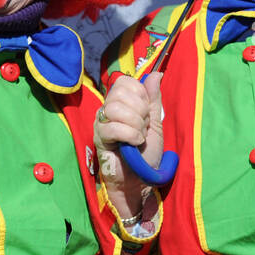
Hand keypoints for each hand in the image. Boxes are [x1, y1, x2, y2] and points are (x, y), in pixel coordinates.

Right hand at [94, 72, 163, 216]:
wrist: (140, 180)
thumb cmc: (145, 154)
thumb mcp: (154, 123)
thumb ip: (153, 99)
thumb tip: (156, 73)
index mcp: (121, 103)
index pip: (125, 82)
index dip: (140, 95)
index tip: (146, 113)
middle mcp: (107, 110)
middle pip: (120, 92)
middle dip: (139, 110)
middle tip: (142, 127)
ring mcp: (101, 124)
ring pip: (115, 107)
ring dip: (135, 123)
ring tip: (138, 137)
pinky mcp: (98, 139)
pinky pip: (112, 127)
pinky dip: (130, 135)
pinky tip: (133, 144)